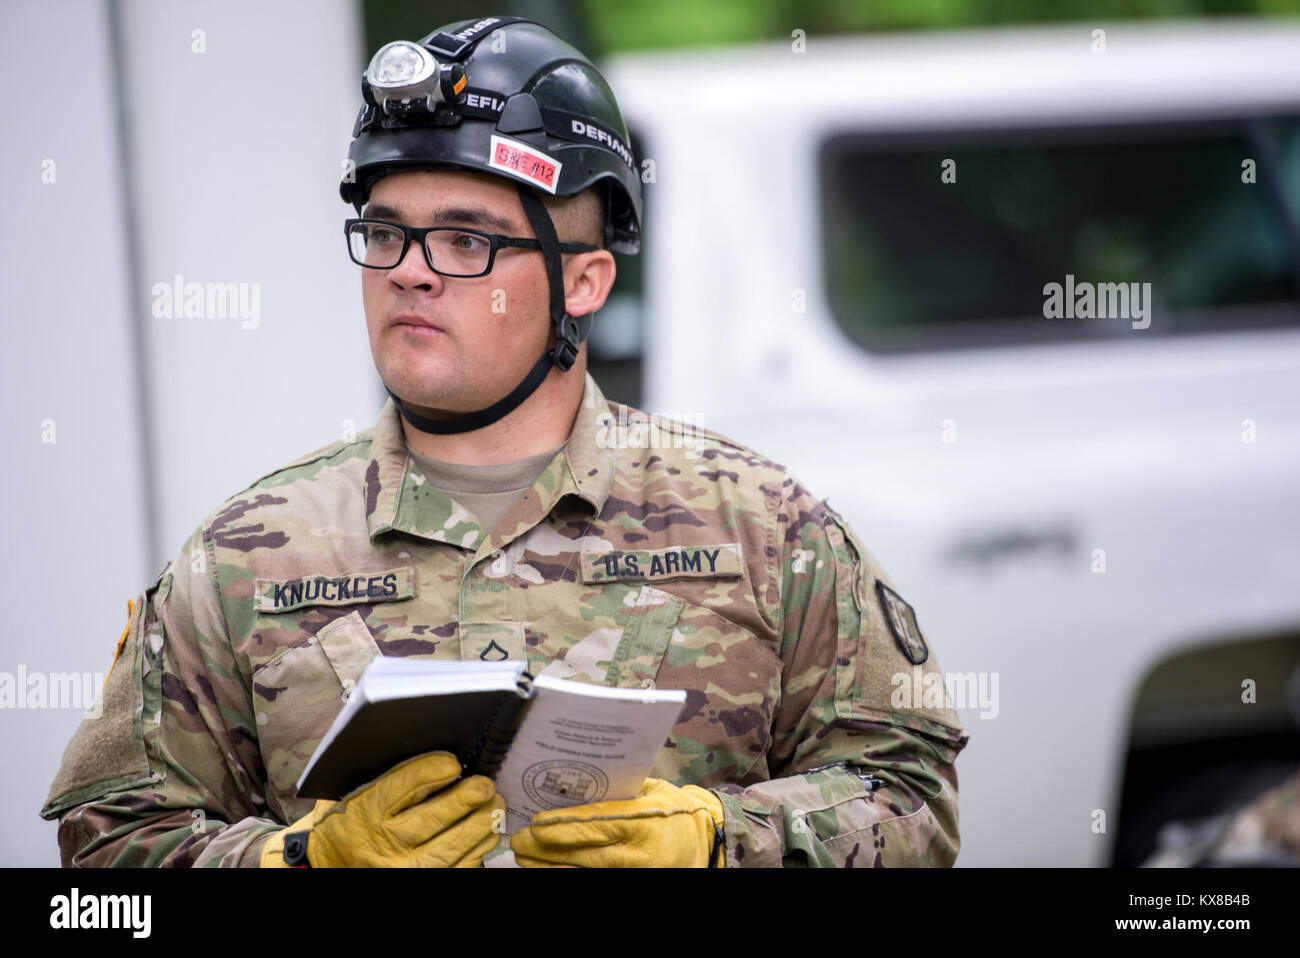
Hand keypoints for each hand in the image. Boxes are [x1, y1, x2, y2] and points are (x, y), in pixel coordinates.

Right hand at [260, 750, 504, 866]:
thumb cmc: (354, 818)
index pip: (403, 787)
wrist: (330, 862)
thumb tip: (444, 757)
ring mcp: (402, 868)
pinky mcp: (419, 881)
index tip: (452, 762)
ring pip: (451, 847)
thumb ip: (395, 776)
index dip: (432, 771)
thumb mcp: (361, 791)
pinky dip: (476, 850)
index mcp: (367, 810)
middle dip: (467, 798)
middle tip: (486, 785)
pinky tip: (485, 832)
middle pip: (434, 818)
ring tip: (493, 805)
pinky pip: (457, 868)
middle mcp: (384, 842)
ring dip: (480, 825)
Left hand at [510, 777, 724, 867]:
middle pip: (584, 851)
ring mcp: (636, 871)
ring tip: (525, 858)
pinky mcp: (633, 880)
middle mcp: (639, 849)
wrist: (709, 842)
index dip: (563, 825)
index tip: (537, 824)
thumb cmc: (677, 810)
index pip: (597, 822)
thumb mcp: (654, 790)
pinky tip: (549, 871)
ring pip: (584, 871)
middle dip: (546, 848)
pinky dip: (570, 875)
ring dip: (550, 866)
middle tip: (519, 842)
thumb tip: (578, 779)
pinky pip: (595, 880)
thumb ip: (621, 787)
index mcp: (645, 818)